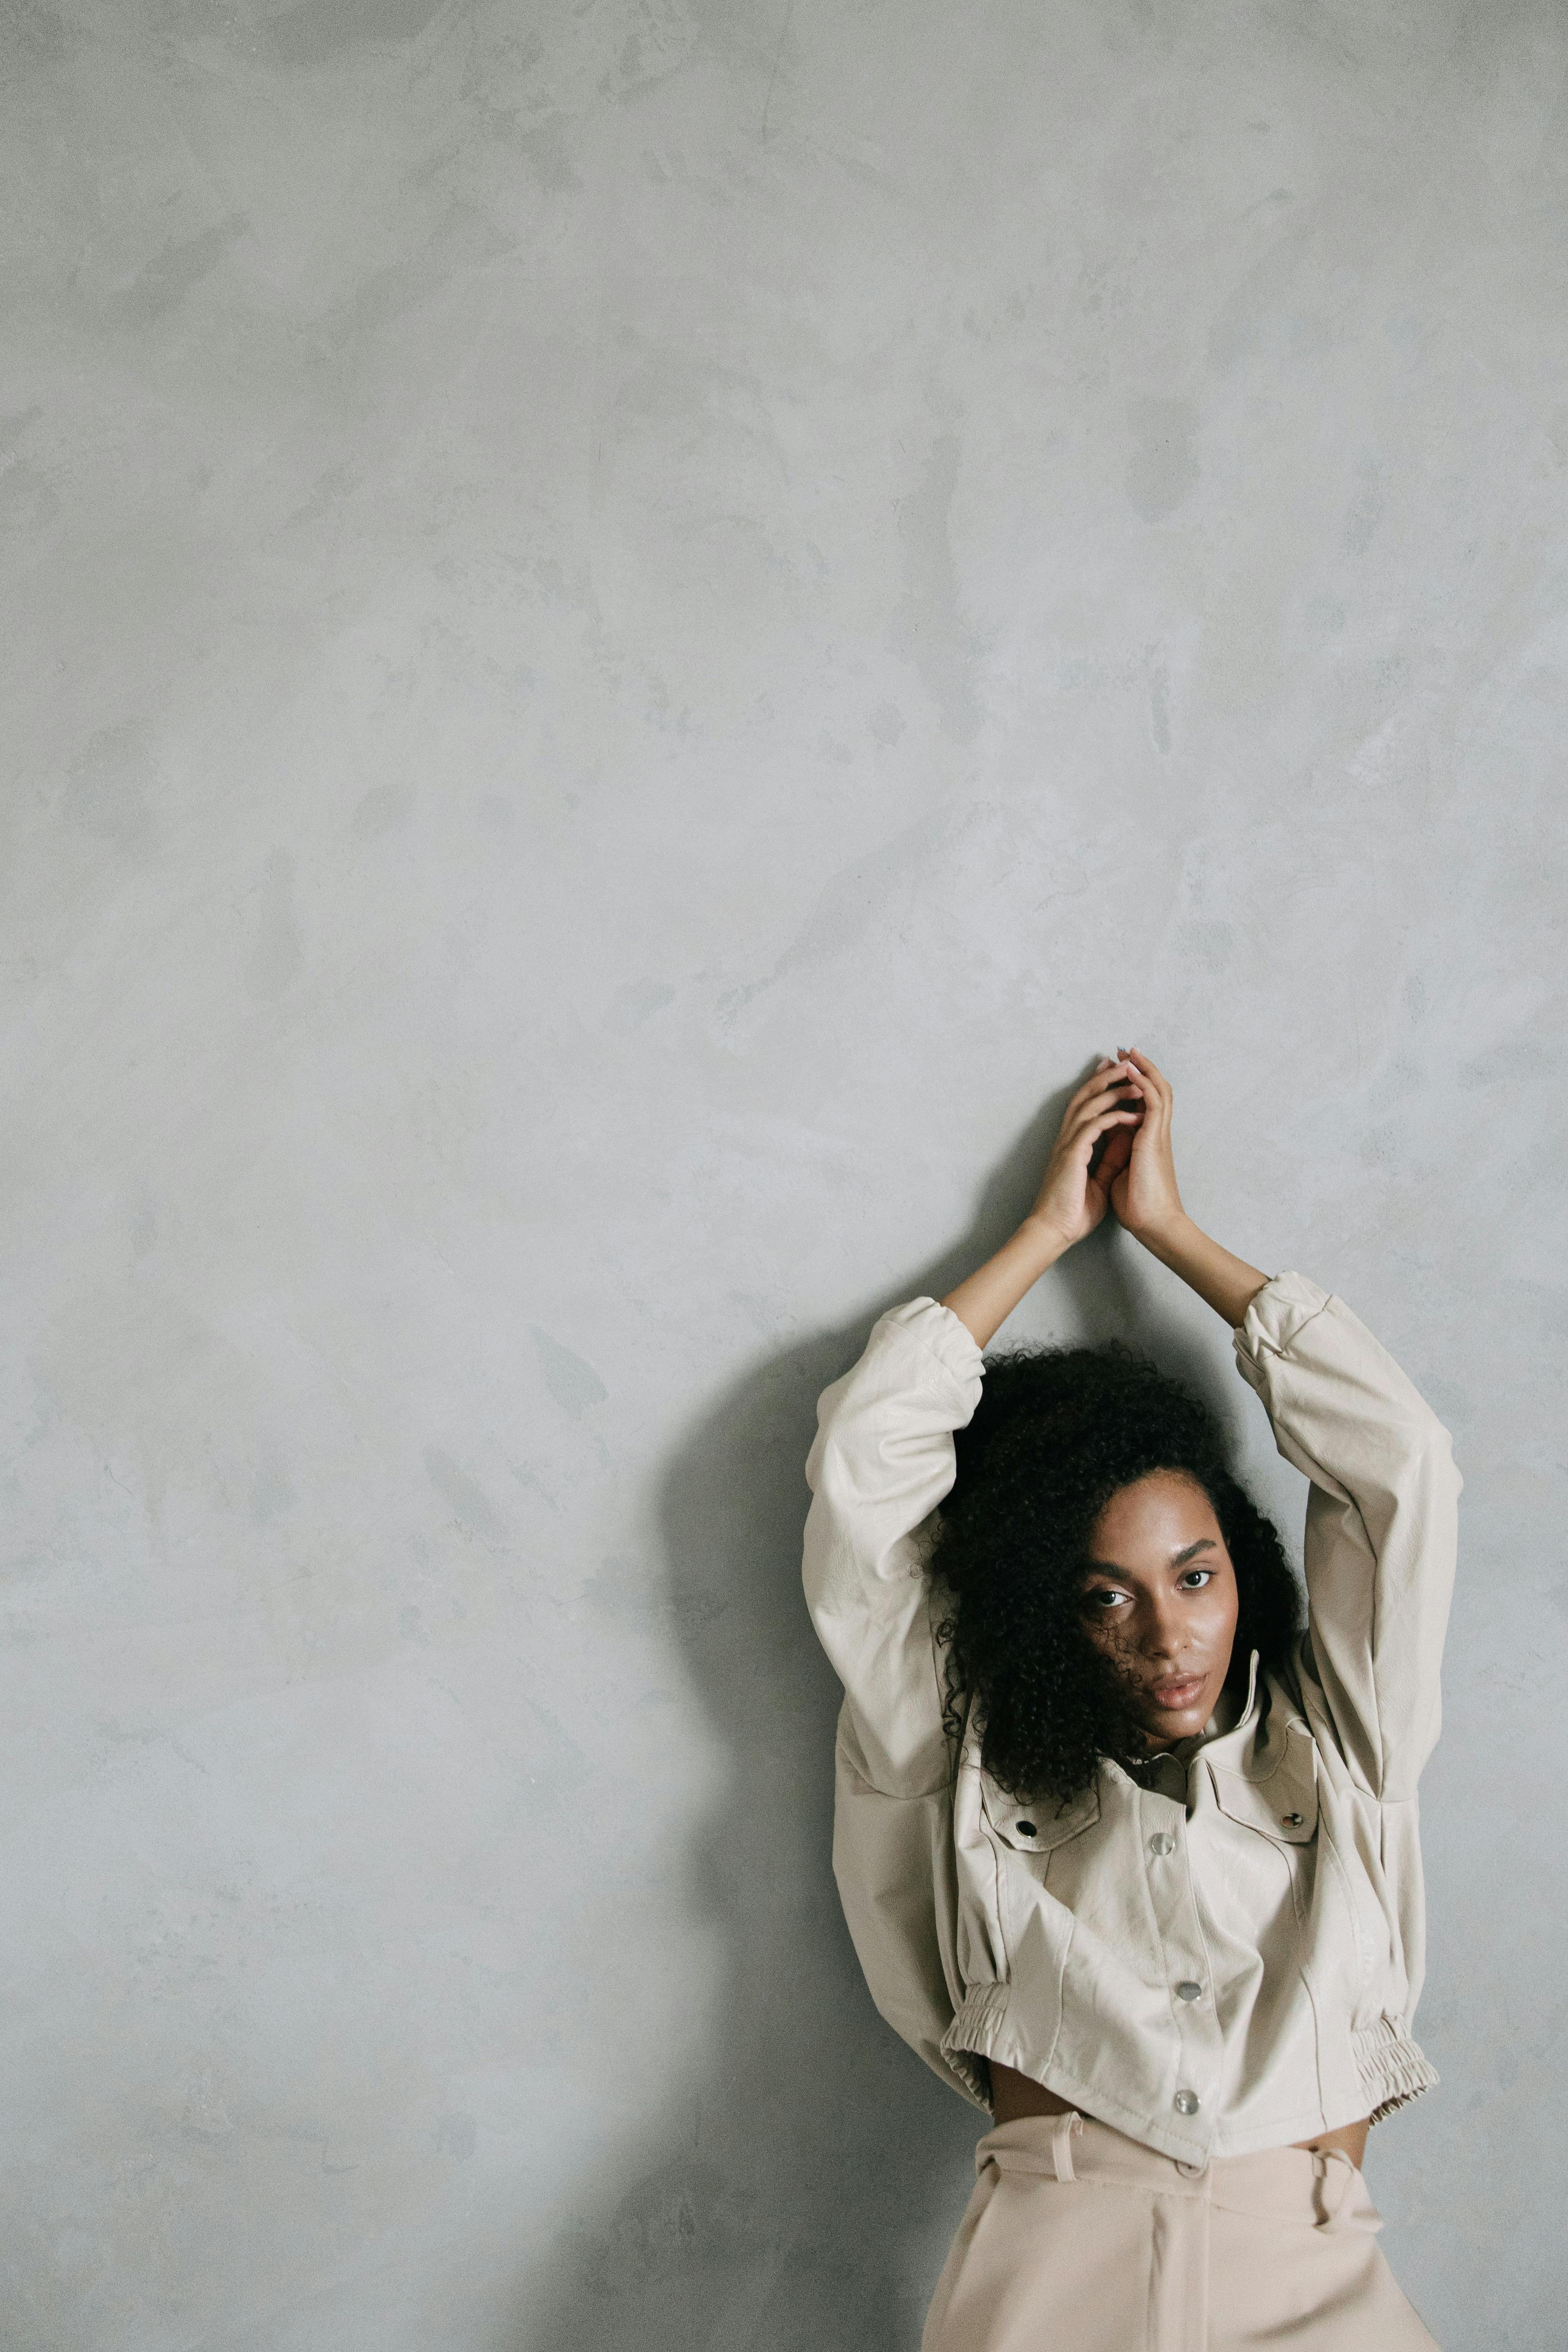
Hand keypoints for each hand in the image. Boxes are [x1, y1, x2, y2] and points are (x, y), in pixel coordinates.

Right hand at [1025, 1058, 1146, 1251]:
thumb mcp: (1099, 1180)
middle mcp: (1068, 1139)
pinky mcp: (1072, 1155)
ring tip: (1135, 1080)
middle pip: (1085, 1096)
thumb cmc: (1074, 1212)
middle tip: (1125, 1061)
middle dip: (1106, 1076)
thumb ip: (1108, 1160)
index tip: (1116, 1070)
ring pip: (1090, 1105)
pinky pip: (1095, 1127)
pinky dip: (1115, 1118)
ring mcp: (1068, 1145)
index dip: (1099, 1085)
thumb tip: (1123, 1143)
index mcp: (1073, 1144)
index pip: (1086, 1105)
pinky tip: (1133, 1115)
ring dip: (1113, 1090)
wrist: (1055, 1232)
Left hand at [1103, 1047, 1184, 1241]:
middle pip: (1153, 1089)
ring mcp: (1157, 1134)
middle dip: (1138, 1068)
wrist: (1153, 1224)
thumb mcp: (1123, 1171)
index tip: (1117, 1069)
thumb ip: (1119, 1152)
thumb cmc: (1139, 1205)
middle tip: (1125, 1050)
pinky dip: (1143, 1084)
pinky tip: (1132, 1071)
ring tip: (1128, 1051)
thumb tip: (1109, 1141)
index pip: (1142, 1103)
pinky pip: (1153, 1102)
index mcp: (1147, 1141)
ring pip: (1157, 1089)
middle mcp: (1154, 1133)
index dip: (1132, 1085)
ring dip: (1142, 1068)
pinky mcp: (1155, 1138)